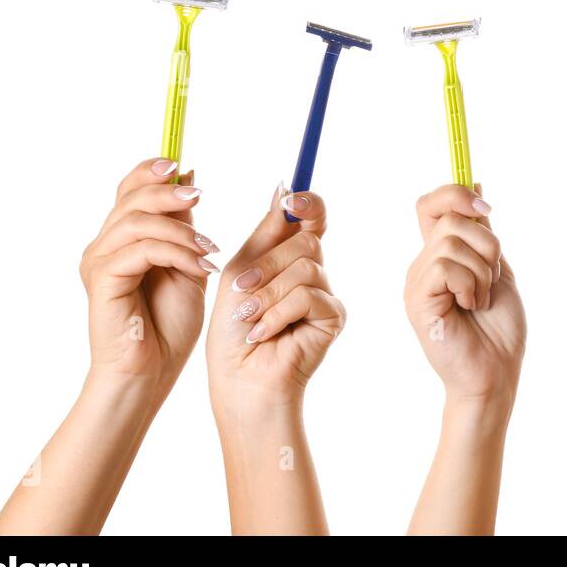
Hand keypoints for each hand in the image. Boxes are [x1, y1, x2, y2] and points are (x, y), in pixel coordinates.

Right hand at [79, 158, 216, 393]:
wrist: (152, 370)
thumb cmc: (170, 324)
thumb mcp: (187, 264)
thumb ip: (184, 227)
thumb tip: (189, 179)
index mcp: (123, 238)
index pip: (128, 189)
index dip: (151, 171)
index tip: (181, 167)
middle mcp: (104, 246)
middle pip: (130, 197)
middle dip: (168, 192)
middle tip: (201, 197)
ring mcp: (99, 262)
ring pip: (136, 221)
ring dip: (181, 230)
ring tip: (210, 248)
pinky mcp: (102, 280)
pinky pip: (142, 250)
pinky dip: (177, 253)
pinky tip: (202, 266)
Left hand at [207, 188, 345, 410]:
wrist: (239, 379)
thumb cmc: (232, 331)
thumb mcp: (240, 271)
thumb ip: (266, 233)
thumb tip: (284, 187)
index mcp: (289, 256)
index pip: (312, 217)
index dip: (307, 203)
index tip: (291, 201)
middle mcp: (312, 271)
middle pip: (306, 240)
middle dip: (267, 263)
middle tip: (240, 289)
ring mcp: (325, 293)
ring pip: (306, 266)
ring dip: (267, 292)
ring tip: (248, 317)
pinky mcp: (334, 316)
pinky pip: (309, 295)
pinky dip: (278, 313)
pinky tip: (264, 333)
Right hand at [404, 184, 524, 406]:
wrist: (496, 374)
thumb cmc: (499, 330)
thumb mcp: (498, 270)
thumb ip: (484, 234)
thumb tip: (476, 186)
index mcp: (441, 256)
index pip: (431, 205)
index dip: (455, 194)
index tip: (486, 210)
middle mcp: (423, 265)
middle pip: (450, 219)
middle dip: (487, 246)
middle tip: (492, 281)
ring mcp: (417, 283)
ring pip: (451, 242)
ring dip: (482, 272)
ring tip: (480, 301)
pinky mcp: (418, 301)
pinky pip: (445, 267)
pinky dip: (470, 284)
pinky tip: (470, 307)